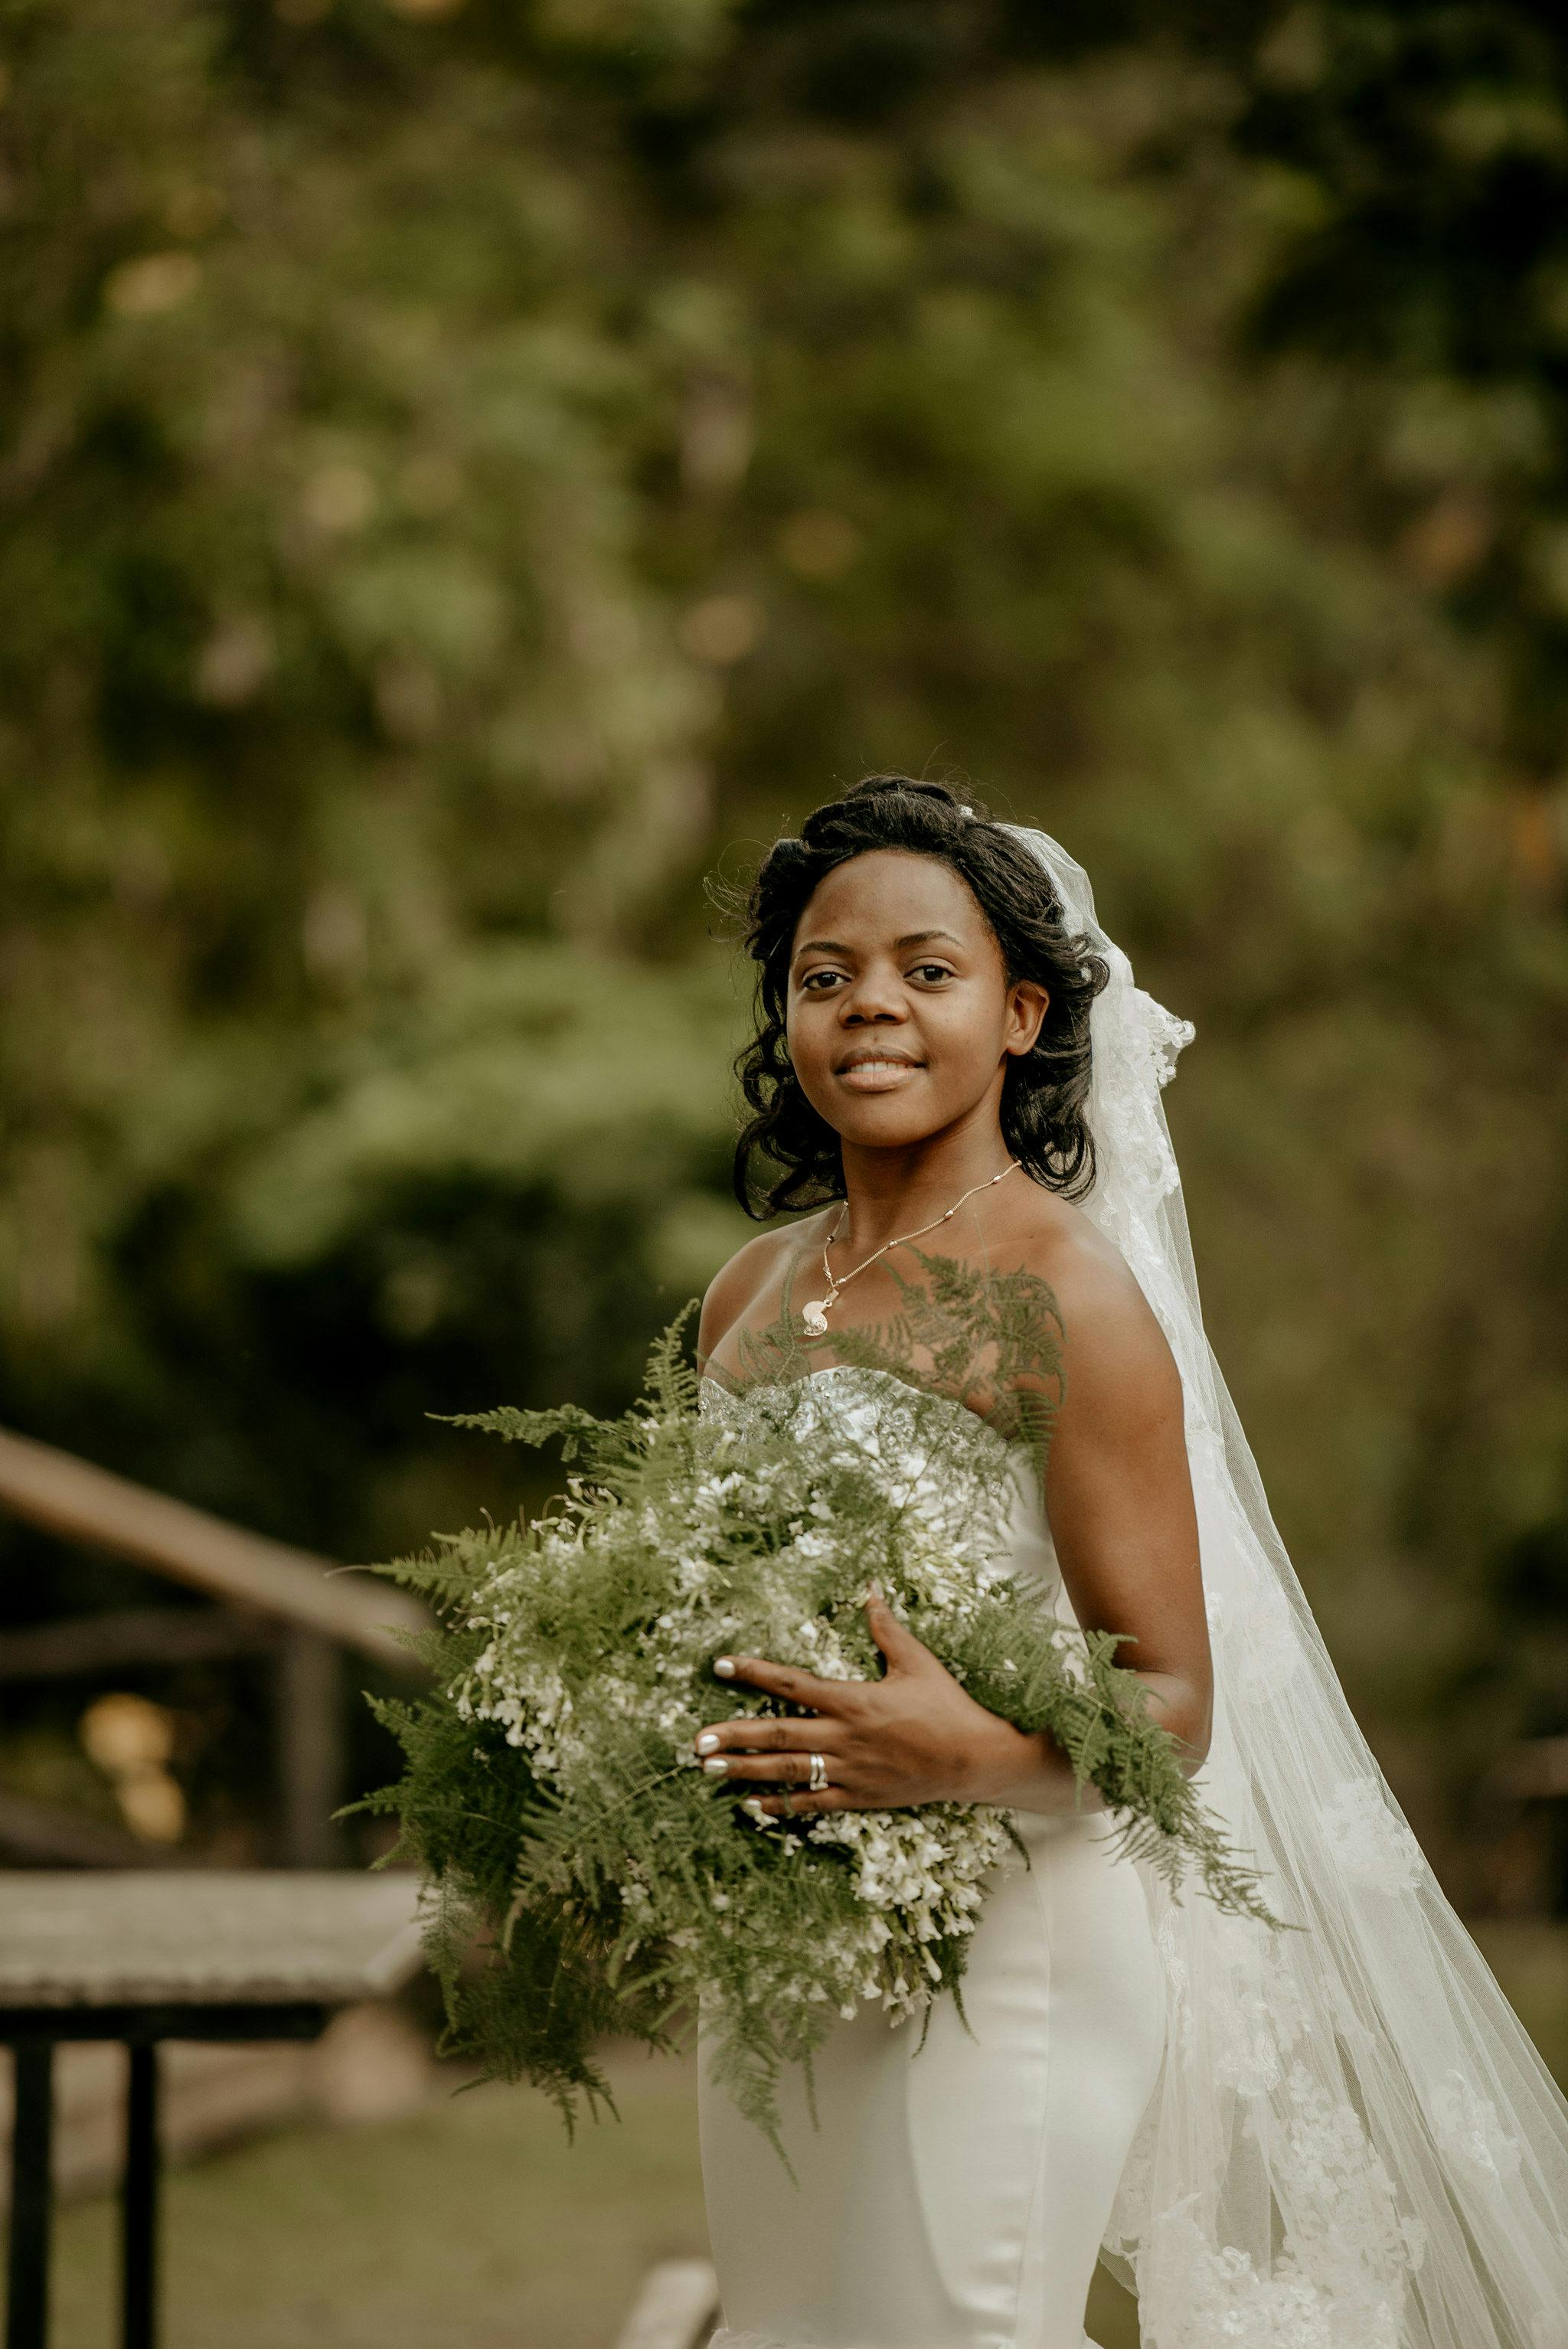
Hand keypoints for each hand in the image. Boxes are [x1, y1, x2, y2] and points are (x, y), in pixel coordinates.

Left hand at [691, 1592, 1036, 1816]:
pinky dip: (783, 1806)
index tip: (720, 1666)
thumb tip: (870, 1590)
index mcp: (853, 1699)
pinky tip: (753, 1807)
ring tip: (709, 1771)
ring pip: (788, 1772)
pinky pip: (815, 1803)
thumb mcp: (917, 1661)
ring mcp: (850, 1770)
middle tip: (695, 1743)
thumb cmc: (948, 1706)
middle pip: (778, 1735)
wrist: (977, 1758)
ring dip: (746, 1771)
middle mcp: (844, 1737)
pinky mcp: (861, 1797)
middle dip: (734, 1737)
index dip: (753, 1673)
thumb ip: (886, 1628)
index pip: (792, 1683)